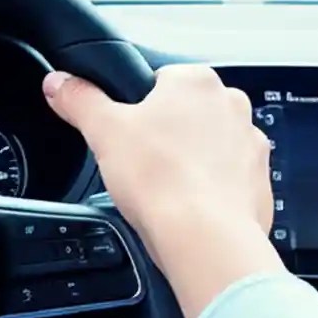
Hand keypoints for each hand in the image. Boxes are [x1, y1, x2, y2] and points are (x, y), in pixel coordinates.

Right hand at [42, 65, 283, 317]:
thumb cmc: (162, 180)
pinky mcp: (258, 181)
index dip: (134, 109)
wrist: (205, 237)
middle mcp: (231, 105)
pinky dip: (207, 190)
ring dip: (187, 161)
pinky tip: (186, 206)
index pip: (157, 81)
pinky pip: (225, 179)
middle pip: (183, 114)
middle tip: (138, 162)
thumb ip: (79, 99)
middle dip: (162, 135)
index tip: (123, 133)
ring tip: (161, 188)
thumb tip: (59, 83)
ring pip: (206, 146)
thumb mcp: (102, 131)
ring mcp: (251, 144)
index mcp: (196, 80)